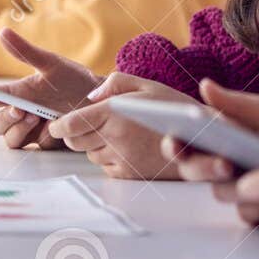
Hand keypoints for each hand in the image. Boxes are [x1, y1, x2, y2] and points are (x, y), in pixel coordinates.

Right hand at [0, 28, 100, 150]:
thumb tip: (3, 32)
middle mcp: (21, 113)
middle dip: (4, 118)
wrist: (102, 100)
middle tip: (21, 110)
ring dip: (18, 130)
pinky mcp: (47, 142)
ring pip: (10, 139)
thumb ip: (26, 52)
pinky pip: (34, 148)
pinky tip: (55, 127)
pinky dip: (41, 138)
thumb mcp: (51, 64)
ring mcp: (33, 130)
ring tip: (36, 118)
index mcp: (19, 93)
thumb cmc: (74, 80)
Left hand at [49, 73, 193, 178]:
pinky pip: (106, 167)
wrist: (203, 141)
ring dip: (95, 146)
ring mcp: (122, 159)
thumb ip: (114, 83)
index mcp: (115, 113)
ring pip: (90, 155)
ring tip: (119, 134)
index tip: (55, 126)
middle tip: (90, 125)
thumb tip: (91, 97)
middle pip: (76, 142)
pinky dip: (110, 158)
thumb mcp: (145, 85)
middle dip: (76, 134)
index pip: (72, 125)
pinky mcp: (130, 175)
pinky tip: (129, 148)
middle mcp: (115, 138)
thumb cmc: (174, 109)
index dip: (58, 127)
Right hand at [161, 81, 258, 225]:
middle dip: (202, 166)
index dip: (173, 142)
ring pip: (219, 193)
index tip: (174, 139)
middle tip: (223, 162)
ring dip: (230, 184)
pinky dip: (258, 203)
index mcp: (224, 136)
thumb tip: (204, 85)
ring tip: (245, 173)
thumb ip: (240, 105)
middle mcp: (226, 163)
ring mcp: (243, 189)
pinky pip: (247, 214)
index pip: (185, 140)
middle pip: (193, 170)